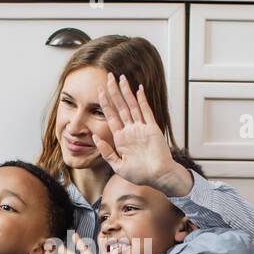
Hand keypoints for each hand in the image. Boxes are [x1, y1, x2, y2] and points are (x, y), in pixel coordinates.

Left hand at [94, 72, 192, 196]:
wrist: (158, 177)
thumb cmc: (141, 174)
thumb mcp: (118, 166)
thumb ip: (106, 152)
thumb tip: (95, 138)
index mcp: (121, 138)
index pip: (111, 116)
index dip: (105, 103)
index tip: (99, 91)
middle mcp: (131, 130)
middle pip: (120, 107)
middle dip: (113, 91)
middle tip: (108, 76)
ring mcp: (142, 128)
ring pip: (132, 105)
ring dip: (126, 92)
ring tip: (120, 78)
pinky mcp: (153, 128)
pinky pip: (146, 111)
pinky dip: (142, 100)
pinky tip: (138, 89)